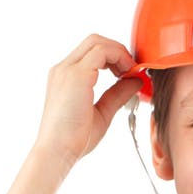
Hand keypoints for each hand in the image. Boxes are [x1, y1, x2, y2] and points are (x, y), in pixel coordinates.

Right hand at [33, 33, 142, 170]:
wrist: (57, 152)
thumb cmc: (74, 140)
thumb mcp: (102, 112)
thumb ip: (117, 94)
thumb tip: (135, 81)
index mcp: (66, 77)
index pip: (91, 52)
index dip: (114, 57)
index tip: (128, 72)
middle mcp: (64, 69)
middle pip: (94, 41)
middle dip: (117, 50)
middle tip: (132, 69)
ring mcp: (67, 70)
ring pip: (97, 42)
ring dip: (119, 52)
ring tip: (131, 71)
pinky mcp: (75, 75)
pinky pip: (101, 51)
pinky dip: (119, 57)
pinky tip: (127, 73)